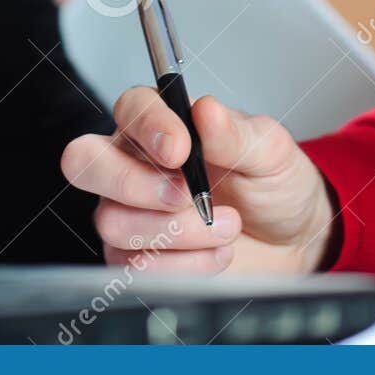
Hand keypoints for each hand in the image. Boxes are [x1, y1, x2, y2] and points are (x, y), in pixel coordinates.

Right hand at [60, 87, 334, 273]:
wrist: (291, 242)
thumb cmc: (273, 186)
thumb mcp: (269, 151)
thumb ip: (236, 132)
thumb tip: (206, 109)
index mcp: (162, 125)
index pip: (130, 108)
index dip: (147, 126)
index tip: (180, 148)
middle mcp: (135, 164)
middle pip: (84, 162)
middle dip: (132, 182)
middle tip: (185, 195)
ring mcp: (129, 213)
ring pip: (112, 221)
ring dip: (176, 231)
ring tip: (227, 225)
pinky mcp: (137, 258)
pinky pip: (134, 266)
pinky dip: (184, 264)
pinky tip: (216, 252)